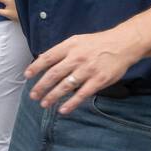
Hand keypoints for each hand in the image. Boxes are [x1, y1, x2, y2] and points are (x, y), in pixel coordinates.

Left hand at [25, 28, 141, 114]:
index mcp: (70, 46)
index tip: (27, 76)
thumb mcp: (78, 41)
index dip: (36, 67)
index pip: (48, 57)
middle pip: (54, 74)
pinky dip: (71, 104)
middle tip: (33, 95)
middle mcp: (77, 58)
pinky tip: (62, 110)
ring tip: (44, 104)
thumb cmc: (98, 44)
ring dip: (52, 96)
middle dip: (41, 86)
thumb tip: (42, 58)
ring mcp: (87, 70)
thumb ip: (62, 51)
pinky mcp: (98, 80)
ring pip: (65, 86)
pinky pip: (81, 94)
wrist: (123, 44)